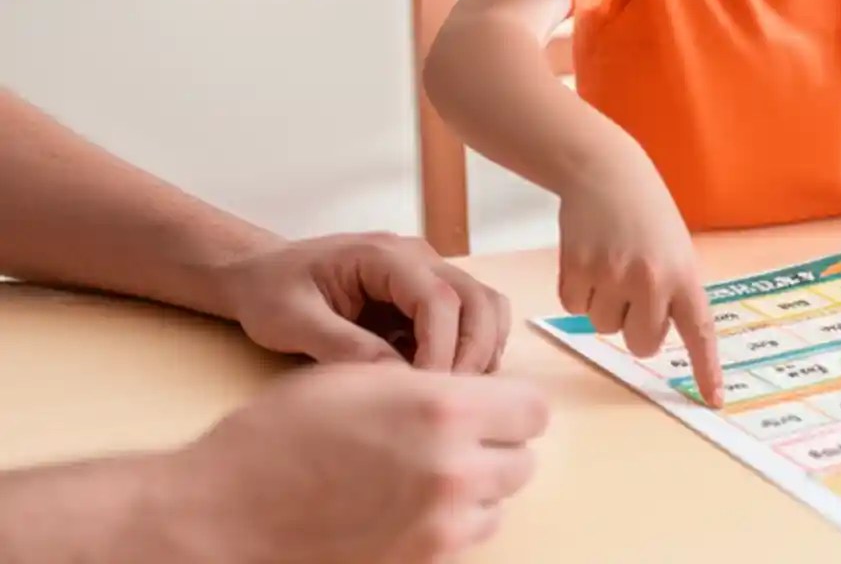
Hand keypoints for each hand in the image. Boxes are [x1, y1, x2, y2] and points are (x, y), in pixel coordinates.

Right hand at [162, 364, 548, 563]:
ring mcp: (441, 526)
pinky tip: (408, 505)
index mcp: (443, 410)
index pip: (533, 408)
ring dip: (477, 487)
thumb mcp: (359, 377)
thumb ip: (428, 382)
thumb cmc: (281, 433)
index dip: (511, 404)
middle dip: (495, 445)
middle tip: (452, 439)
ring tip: (424, 472)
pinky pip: (468, 537)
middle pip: (522, 458)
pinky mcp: (424, 563)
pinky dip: (452, 522)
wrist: (225, 510)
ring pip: (498, 502)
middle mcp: (454, 470)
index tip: (490, 406)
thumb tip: (473, 392)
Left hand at [220, 233, 510, 372]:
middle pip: (478, 299)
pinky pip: (472, 321)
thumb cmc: (270, 292)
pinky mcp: (429, 298)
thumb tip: (397, 382)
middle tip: (449, 401)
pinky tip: (443, 383)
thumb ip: (343, 347)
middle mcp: (418, 258)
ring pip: (485, 308)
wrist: (261, 276)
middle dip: (473, 353)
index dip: (442, 349)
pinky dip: (472, 352)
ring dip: (481, 351)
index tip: (425, 393)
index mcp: (383, 255)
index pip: (439, 298)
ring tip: (452, 394)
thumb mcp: (292, 321)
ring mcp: (429, 275)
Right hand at [558, 167, 722, 406]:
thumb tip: (652, 337)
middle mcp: (650, 279)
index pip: (700, 331)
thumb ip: (674, 290)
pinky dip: (577, 292)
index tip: (715, 401)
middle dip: (636, 328)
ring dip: (604, 306)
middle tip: (634, 293)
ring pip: (603, 327)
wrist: (603, 170)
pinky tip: (586, 261)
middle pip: (641, 344)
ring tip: (610, 266)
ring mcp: (611, 275)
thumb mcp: (675, 247)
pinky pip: (573, 308)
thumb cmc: (645, 212)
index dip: (707, 369)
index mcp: (683, 274)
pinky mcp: (576, 268)